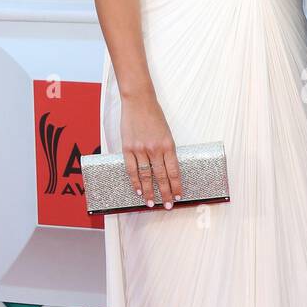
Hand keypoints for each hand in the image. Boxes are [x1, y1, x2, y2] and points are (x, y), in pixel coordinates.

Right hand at [120, 93, 182, 207]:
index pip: (174, 171)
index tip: (179, 196)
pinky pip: (131, 169)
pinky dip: (135, 181)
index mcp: (168, 145)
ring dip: (149, 192)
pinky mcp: (128, 148)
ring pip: (146, 176)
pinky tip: (138, 190)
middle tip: (168, 205)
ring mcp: (141, 149)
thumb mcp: (166, 133)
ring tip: (150, 203)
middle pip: (161, 177)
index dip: (176, 185)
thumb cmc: (154, 116)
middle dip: (165, 193)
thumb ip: (166, 150)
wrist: (139, 101)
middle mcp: (155, 149)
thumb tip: (167, 170)